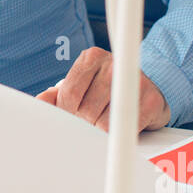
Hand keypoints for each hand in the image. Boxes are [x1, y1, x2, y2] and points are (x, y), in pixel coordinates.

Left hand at [37, 46, 169, 132]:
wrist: (150, 88)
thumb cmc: (108, 89)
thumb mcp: (81, 85)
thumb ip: (58, 94)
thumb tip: (41, 102)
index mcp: (91, 57)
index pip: (69, 94)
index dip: (68, 112)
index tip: (73, 115)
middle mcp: (114, 64)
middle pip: (85, 110)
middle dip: (85, 122)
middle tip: (92, 119)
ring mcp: (135, 80)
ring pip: (104, 123)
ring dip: (102, 130)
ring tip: (107, 120)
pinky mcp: (151, 101)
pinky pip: (125, 130)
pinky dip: (120, 134)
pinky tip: (122, 125)